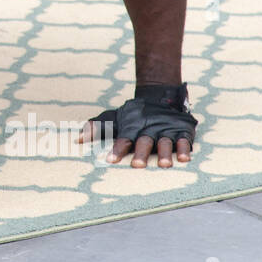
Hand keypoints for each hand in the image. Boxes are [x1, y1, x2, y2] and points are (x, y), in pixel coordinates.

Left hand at [78, 84, 196, 167]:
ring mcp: (166, 131)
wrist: (161, 96)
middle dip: (140, 154)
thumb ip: (98, 128)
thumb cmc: (134, 115)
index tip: (110, 161)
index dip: (116, 150)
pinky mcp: (181, 132)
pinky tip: (184, 158)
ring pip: (165, 143)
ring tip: (164, 165)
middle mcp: (148, 130)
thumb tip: (77, 139)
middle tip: (137, 166)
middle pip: (144, 142)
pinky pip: (184, 141)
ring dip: (164, 153)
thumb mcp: (115, 118)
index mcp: (132, 128)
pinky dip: (184, 149)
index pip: (122, 140)